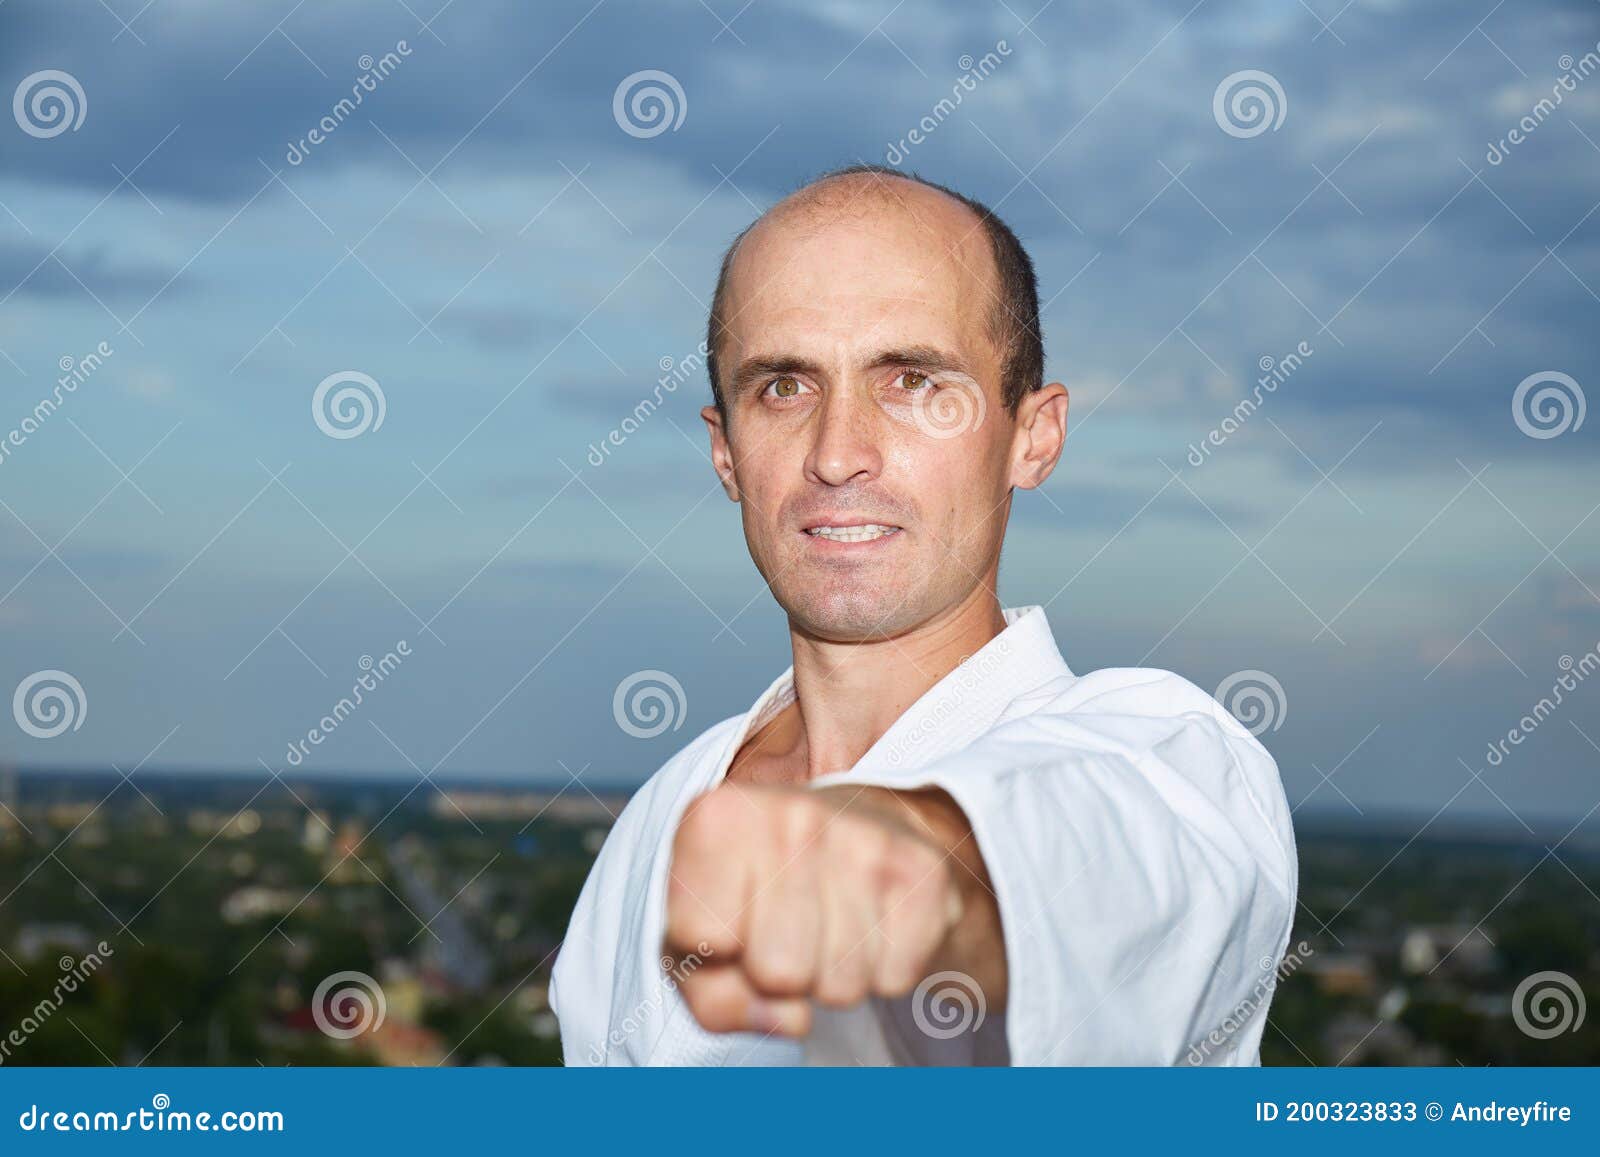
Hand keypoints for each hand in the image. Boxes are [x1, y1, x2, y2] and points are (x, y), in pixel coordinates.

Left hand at [663, 781, 965, 1036]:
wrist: (862, 825)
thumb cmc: (762, 891)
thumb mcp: (700, 937)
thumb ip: (712, 995)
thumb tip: (785, 1018)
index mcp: (718, 818)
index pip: (699, 935)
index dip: (714, 950)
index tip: (729, 918)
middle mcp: (792, 813)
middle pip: (779, 972)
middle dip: (780, 975)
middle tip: (787, 931)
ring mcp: (864, 838)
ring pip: (841, 985)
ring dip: (833, 975)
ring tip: (829, 925)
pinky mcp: (924, 871)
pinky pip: (894, 978)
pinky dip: (883, 968)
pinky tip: (872, 921)